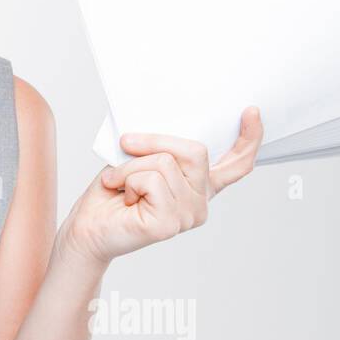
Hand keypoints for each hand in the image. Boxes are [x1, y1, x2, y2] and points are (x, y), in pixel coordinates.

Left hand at [57, 106, 263, 267]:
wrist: (87, 227)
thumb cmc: (110, 193)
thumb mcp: (139, 159)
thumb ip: (162, 148)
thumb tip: (166, 130)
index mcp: (197, 184)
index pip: (235, 165)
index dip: (249, 138)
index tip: (252, 112)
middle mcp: (199, 201)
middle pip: (194, 151)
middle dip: (154, 142)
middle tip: (126, 144)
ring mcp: (188, 214)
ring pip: (165, 163)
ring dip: (130, 166)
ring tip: (118, 183)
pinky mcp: (170, 223)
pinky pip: (151, 180)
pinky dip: (127, 179)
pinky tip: (123, 198)